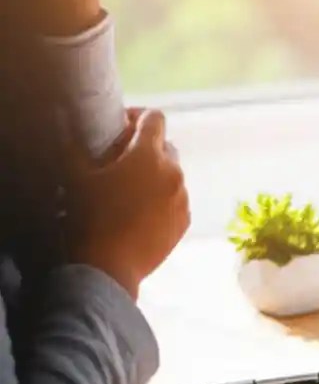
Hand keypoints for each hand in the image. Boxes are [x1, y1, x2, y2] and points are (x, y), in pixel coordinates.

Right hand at [68, 109, 190, 298]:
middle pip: (165, 146)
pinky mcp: (185, 220)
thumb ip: (75, 142)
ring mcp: (183, 198)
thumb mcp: (77, 175)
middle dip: (145, 147)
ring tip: (129, 189)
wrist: (110, 266)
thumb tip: (67, 119)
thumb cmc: (90, 217)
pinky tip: (140, 210)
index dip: (137, 116)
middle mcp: (173, 173)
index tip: (121, 126)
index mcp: (148, 155)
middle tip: (119, 159)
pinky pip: (176, 199)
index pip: (154, 118)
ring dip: (154, 174)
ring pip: (172, 175)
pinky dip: (162, 197)